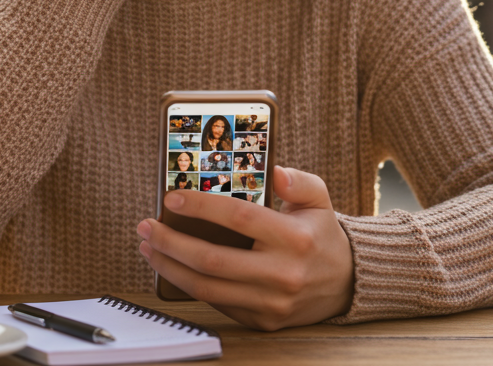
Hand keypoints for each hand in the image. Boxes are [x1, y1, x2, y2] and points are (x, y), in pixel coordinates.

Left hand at [137, 166, 354, 330]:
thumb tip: (274, 171)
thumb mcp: (319, 198)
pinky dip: (189, 285)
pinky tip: (173, 266)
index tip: (172, 198)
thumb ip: (298, 181)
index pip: (239, 218)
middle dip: (170, 242)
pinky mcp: (263, 321)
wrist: (346, 283)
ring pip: (207, 287)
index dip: (202, 207)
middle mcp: (283, 274)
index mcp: (296, 239)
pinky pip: (217, 303)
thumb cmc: (321, 233)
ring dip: (170, 267)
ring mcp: (272, 302)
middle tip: (146, 226)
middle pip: (213, 260)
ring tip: (149, 247)